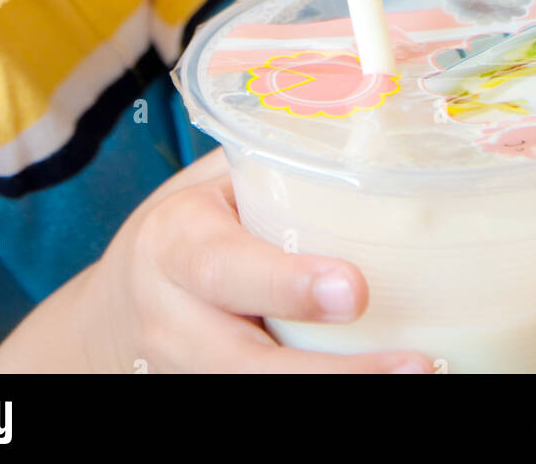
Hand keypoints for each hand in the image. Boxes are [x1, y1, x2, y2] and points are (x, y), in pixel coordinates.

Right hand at [80, 147, 434, 374]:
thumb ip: (269, 171)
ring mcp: (187, 373)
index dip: (288, 283)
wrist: (115, 312)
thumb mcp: (208, 189)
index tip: (355, 290)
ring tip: (419, 375)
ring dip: (342, 391)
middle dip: (333, 373)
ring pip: (258, 395)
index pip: (225, 268)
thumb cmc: (187, 230)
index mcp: (174, 243)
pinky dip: (329, 394)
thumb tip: (371, 131)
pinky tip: (387, 384)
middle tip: (416, 364)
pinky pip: (265, 404)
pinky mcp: (207, 399)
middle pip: (247, 364)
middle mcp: (174, 320)